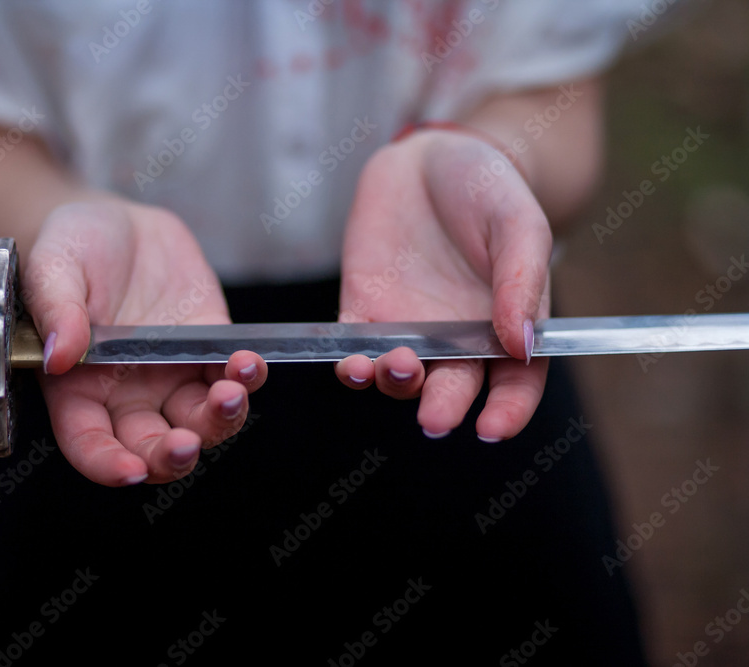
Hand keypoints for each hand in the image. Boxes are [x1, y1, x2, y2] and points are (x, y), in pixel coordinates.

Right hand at [24, 199, 266, 484]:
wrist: (117, 220)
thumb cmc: (71, 247)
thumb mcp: (52, 266)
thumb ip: (56, 309)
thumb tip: (60, 356)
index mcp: (78, 389)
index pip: (90, 444)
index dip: (108, 464)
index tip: (132, 470)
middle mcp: (127, 395)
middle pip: (152, 448)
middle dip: (172, 456)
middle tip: (187, 443)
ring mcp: (172, 375)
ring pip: (201, 423)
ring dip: (221, 420)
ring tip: (231, 391)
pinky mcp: (208, 348)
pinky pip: (232, 377)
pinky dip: (247, 378)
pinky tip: (249, 361)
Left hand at [336, 130, 551, 440]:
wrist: (430, 156)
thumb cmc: (488, 189)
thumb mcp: (519, 224)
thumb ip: (522, 281)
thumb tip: (522, 345)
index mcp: (507, 326)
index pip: (514, 383)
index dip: (508, 412)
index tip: (493, 430)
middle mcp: (457, 338)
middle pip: (452, 388)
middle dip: (443, 408)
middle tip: (434, 418)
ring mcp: (408, 327)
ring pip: (399, 376)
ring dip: (396, 383)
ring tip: (398, 368)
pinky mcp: (364, 310)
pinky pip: (354, 348)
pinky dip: (351, 364)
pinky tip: (353, 364)